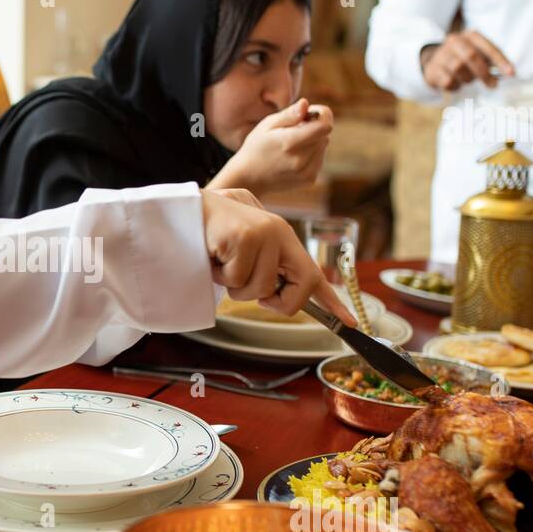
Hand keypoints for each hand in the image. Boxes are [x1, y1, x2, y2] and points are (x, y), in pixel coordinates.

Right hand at [200, 188, 355, 324]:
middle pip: (303, 285)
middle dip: (279, 302)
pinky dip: (219, 275)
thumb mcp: (246, 248)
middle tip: (255, 295)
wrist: (183, 208)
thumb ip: (265, 265)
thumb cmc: (211, 232)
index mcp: (282, 236)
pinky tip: (212, 255)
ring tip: (221, 262)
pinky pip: (236, 279)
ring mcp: (263, 234)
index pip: (313, 273)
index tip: (349, 322)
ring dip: (235, 285)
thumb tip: (274, 293)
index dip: (332, 301)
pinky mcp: (244, 238)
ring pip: (261, 288)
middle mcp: (279, 232)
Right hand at [217, 98, 333, 192]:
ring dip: (313, 140)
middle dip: (313, 127)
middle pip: (324, 134)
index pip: (325, 126)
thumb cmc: (256, 146)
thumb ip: (289, 114)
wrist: (250, 178)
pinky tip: (294, 156)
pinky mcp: (310, 180)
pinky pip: (319, 158)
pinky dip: (312, 153)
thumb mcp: (267, 125)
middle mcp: (301, 160)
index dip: (322, 114)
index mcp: (290, 143)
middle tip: (293, 129)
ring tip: (292, 144)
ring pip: (323, 145)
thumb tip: (306, 104)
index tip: (310, 112)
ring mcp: (306, 172)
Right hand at [420, 30, 513, 90]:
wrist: (434, 60)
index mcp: (470, 36)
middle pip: (471, 56)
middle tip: (493, 85)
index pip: (488, 47)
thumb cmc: (463, 58)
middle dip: (484, 73)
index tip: (511, 73)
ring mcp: (441, 54)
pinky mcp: (432, 69)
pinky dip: (456, 86)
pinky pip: (448, 81)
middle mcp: (454, 41)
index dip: (501, 61)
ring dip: (468, 79)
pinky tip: (456, 84)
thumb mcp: (478, 54)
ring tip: (468, 80)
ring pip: (458, 68)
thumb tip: (507, 73)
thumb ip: (491, 61)